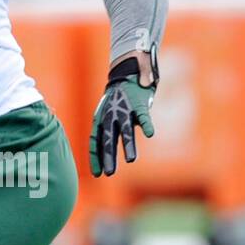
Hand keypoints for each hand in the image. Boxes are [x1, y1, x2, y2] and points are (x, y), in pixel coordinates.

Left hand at [90, 49, 158, 176]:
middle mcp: (110, 115)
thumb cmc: (117, 98)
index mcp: (100, 119)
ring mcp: (124, 109)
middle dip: (108, 157)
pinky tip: (150, 134)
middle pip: (108, 139)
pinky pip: (142, 116)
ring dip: (128, 145)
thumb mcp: (107, 113)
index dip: (95, 157)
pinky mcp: (138, 103)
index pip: (95, 141)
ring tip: (131, 160)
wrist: (126, 70)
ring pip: (125, 130)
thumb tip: (106, 152)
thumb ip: (107, 131)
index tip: (96, 174)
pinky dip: (146, 124)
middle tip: (109, 173)